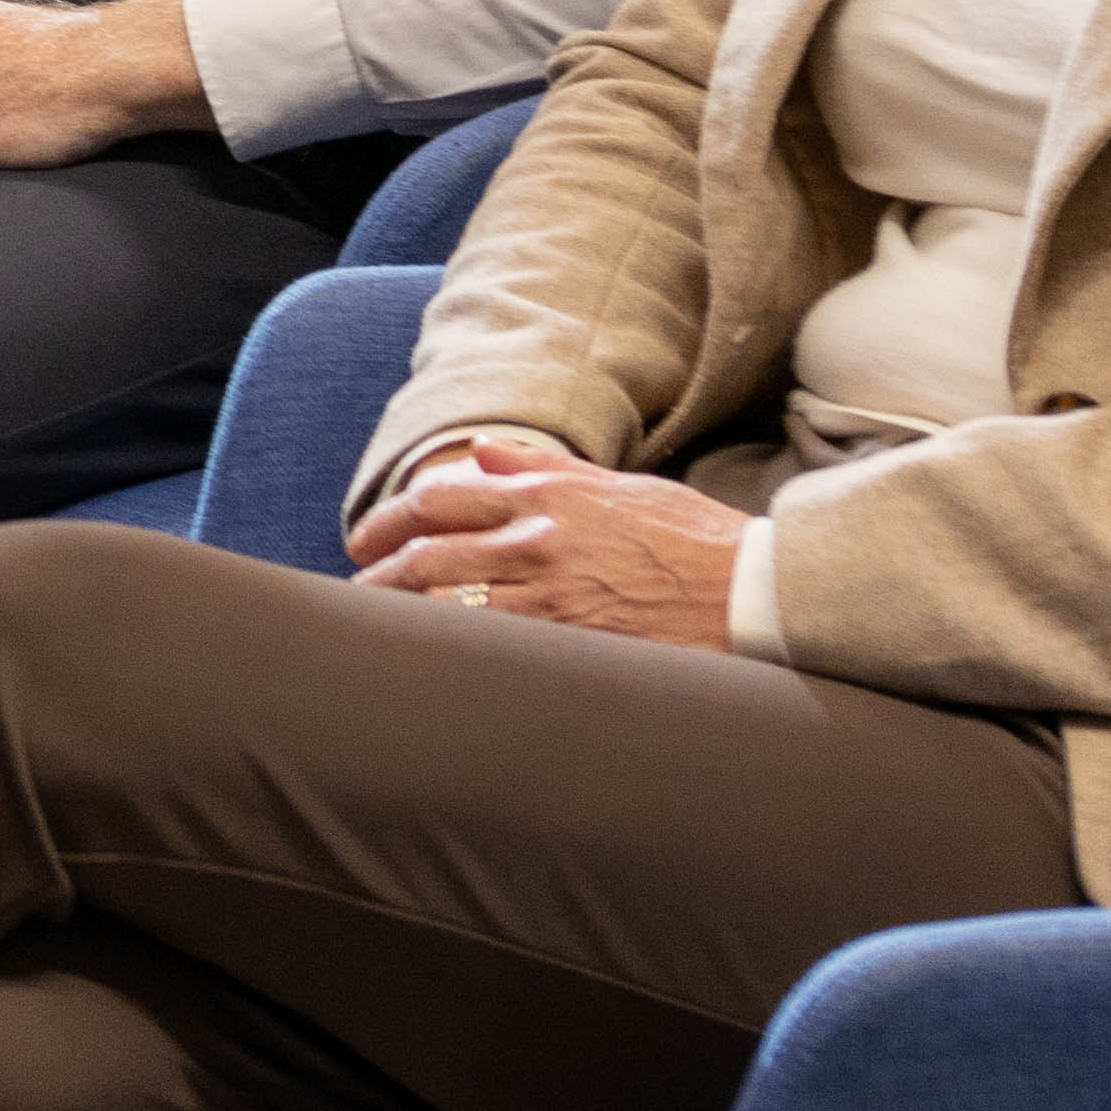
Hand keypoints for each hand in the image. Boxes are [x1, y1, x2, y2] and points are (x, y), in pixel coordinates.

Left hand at [357, 450, 754, 647]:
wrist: (755, 594)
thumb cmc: (695, 541)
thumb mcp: (623, 487)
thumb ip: (547, 471)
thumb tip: (485, 453)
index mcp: (549, 496)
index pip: (441, 497)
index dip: (390, 519)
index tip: (366, 538)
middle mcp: (539, 539)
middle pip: (428, 551)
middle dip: (378, 569)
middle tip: (355, 586)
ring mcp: (550, 592)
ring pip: (444, 602)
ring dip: (400, 613)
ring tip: (374, 628)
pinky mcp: (568, 639)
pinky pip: (486, 643)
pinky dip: (447, 646)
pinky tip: (427, 657)